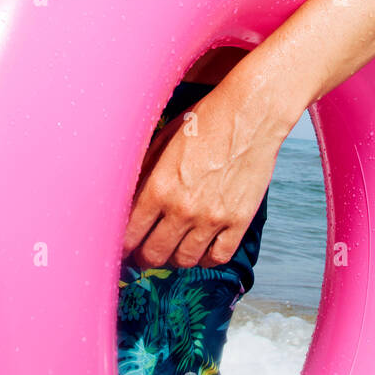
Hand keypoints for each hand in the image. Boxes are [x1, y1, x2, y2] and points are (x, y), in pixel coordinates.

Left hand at [122, 84, 285, 268]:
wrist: (252, 113)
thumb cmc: (207, 120)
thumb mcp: (165, 138)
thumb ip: (145, 171)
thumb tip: (129, 198)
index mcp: (160, 186)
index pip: (130, 234)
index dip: (123, 245)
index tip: (125, 246)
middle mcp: (183, 207)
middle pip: (154, 255)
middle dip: (145, 256)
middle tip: (146, 251)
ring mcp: (213, 217)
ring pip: (185, 260)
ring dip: (175, 258)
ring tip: (174, 247)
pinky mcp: (239, 221)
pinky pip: (219, 257)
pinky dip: (207, 258)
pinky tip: (203, 247)